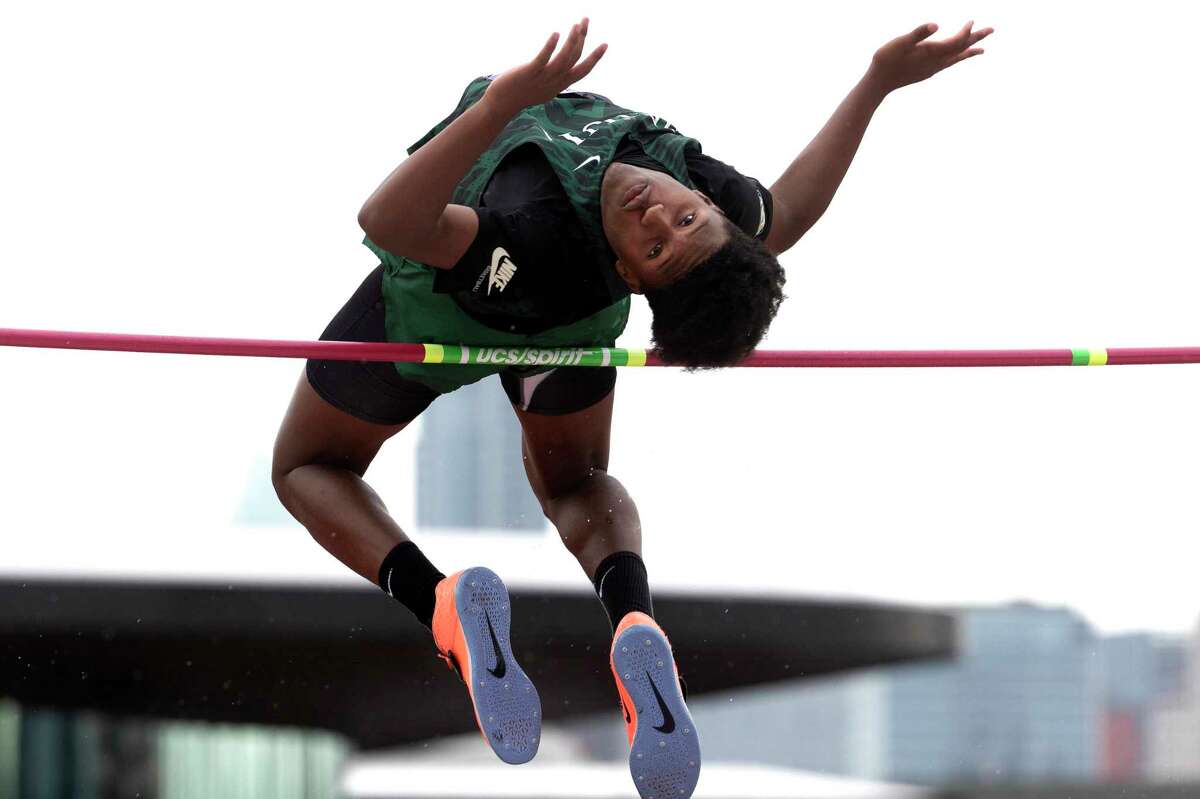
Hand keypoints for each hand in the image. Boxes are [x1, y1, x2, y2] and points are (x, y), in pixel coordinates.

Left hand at [482, 18, 607, 116]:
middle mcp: (555, 82)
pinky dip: (551, 46)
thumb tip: (561, 68)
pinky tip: (556, 33)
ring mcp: (542, 78)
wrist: (502, 104)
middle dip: (582, 39)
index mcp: (560, 85)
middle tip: (585, 20)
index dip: (595, 58)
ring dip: (571, 41)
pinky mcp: (529, 73)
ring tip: (576, 25)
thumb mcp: (543, 88)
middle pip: (574, 59)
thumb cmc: (521, 94)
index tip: (605, 44)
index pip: (582, 70)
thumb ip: (554, 78)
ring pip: (563, 60)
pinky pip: (543, 59)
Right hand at [867, 21, 992, 94]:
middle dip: (976, 39)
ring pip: (955, 59)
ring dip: (968, 52)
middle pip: (961, 50)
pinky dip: (956, 58)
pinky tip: (953, 58)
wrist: (878, 83)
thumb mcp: (901, 43)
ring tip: (980, 50)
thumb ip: (918, 33)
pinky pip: (947, 64)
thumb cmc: (886, 60)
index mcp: (932, 53)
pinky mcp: (926, 73)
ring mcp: (931, 69)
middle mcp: (936, 63)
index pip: (957, 42)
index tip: (973, 21)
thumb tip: (935, 25)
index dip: (967, 32)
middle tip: (991, 30)